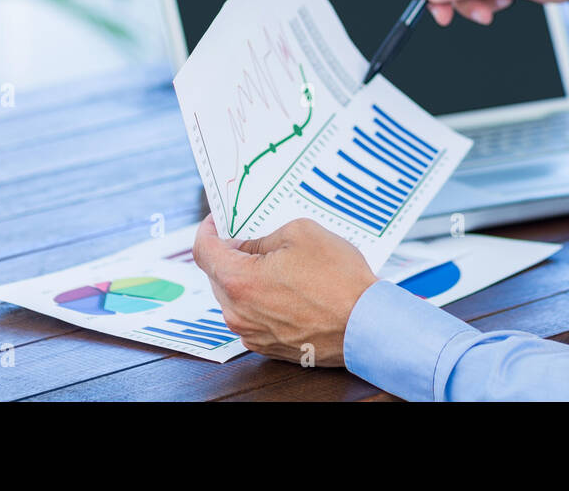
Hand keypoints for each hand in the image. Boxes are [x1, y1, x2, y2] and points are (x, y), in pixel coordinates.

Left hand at [192, 215, 376, 366]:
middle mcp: (237, 313)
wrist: (366, 325)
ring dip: (248, 279)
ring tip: (278, 264)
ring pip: (235, 298)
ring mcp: (252, 334)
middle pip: (218, 275)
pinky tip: (288, 289)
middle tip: (253, 237)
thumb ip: (264, 236)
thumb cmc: (338, 279)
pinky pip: (252, 317)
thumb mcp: (301, 233)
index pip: (202, 251)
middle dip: (231, 254)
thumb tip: (250, 245)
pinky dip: (262, 301)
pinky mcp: (268, 347)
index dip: (207, 230)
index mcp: (239, 281)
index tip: (216, 222)